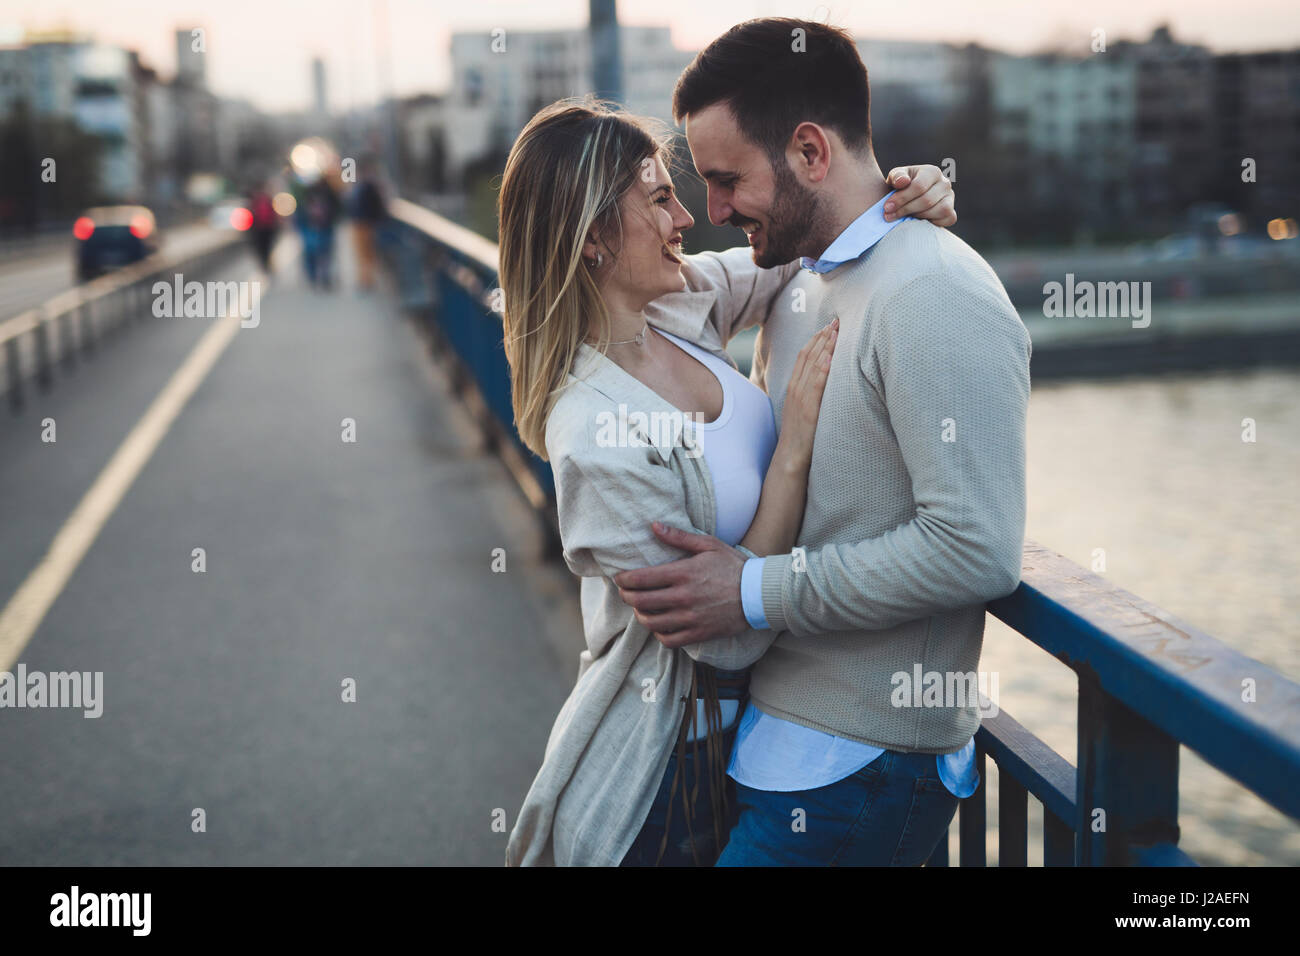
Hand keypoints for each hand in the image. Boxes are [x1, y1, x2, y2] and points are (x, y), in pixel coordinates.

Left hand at [612, 523, 748, 646]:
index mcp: (683, 573)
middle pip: (640, 602)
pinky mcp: (699, 633)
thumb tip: (654, 526)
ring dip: (640, 615)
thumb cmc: (733, 566)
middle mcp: (684, 597)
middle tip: (625, 592)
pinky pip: (668, 639)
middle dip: (626, 597)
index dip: (624, 579)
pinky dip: (658, 634)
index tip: (620, 578)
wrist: (758, 593)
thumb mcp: (709, 545)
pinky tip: (659, 625)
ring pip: (651, 622)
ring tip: (641, 608)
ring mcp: (690, 618)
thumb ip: (679, 537)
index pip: (641, 579)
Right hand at [779, 317, 836, 462]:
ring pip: (812, 365)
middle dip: (822, 337)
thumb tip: (822, 380)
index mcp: (793, 387)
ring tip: (836, 331)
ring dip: (825, 347)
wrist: (790, 457)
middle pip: (808, 355)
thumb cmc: (800, 435)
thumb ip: (809, 393)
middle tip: (836, 321)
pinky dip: (823, 369)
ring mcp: (800, 398)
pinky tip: (831, 357)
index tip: (828, 326)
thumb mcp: (802, 409)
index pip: (803, 356)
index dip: (815, 339)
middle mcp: (795, 388)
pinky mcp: (808, 409)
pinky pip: (815, 385)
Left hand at [884, 165, 954, 225]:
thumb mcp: (895, 178)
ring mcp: (950, 198)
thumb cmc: (901, 187)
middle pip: (927, 200)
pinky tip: (918, 221)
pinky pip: (947, 219)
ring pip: (939, 210)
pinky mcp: (951, 213)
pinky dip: (932, 223)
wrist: (908, 199)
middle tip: (889, 216)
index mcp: (932, 172)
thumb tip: (903, 182)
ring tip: (904, 216)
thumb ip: (897, 176)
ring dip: (918, 216)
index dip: (902, 198)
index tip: (887, 207)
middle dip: (905, 209)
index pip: (919, 186)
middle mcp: (945, 183)